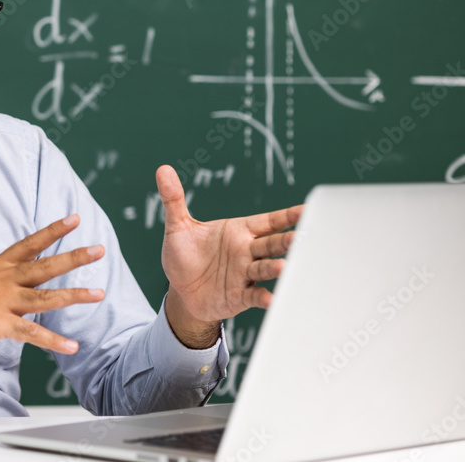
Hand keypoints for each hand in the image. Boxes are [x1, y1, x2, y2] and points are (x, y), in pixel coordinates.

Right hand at [0, 215, 104, 366]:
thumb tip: (14, 283)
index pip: (30, 243)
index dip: (53, 231)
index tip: (74, 218)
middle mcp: (3, 279)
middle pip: (45, 265)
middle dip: (74, 257)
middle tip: (99, 249)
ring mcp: (1, 301)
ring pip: (45, 296)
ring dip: (74, 295)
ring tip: (99, 294)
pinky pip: (31, 333)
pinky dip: (54, 341)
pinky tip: (72, 346)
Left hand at [156, 165, 301, 343]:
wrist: (180, 291)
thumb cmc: (184, 256)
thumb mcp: (177, 227)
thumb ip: (174, 200)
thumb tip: (162, 170)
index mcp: (239, 231)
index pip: (268, 221)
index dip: (287, 216)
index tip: (307, 209)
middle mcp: (247, 251)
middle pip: (272, 243)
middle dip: (287, 240)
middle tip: (303, 236)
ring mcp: (245, 275)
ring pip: (266, 268)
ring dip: (276, 267)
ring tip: (283, 266)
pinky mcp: (240, 296)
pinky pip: (254, 295)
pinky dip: (263, 297)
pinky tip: (270, 298)